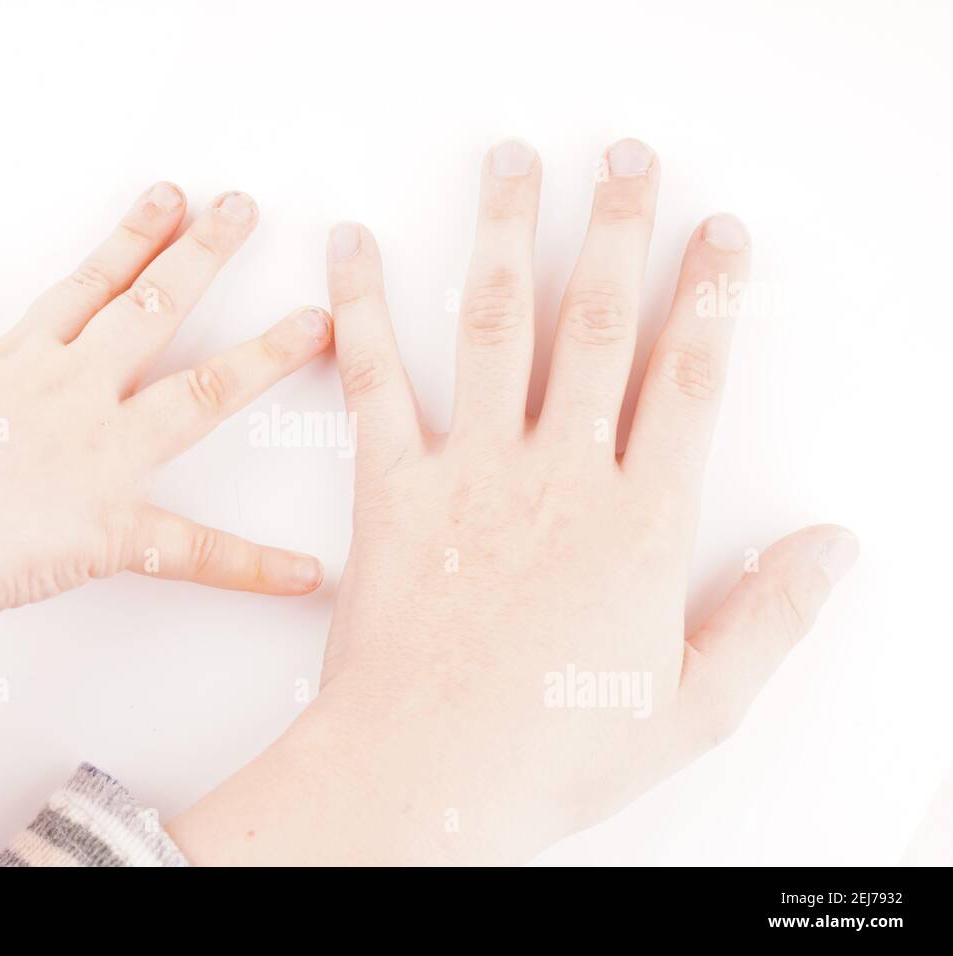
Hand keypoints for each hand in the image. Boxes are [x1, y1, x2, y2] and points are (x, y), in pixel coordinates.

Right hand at [0, 183, 329, 630]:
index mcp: (24, 358)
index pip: (93, 281)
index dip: (136, 234)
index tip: (173, 195)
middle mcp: (74, 391)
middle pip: (154, 309)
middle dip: (204, 255)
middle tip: (249, 211)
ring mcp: (100, 455)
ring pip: (199, 394)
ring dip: (263, 358)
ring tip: (318, 326)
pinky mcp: (111, 528)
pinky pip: (195, 552)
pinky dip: (252, 566)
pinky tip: (307, 572)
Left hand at [169, 139, 857, 864]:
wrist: (427, 773)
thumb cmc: (551, 750)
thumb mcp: (694, 705)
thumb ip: (770, 619)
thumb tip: (831, 551)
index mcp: (638, 522)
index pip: (691, 379)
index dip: (711, 297)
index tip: (718, 235)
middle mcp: (559, 475)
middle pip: (604, 326)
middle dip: (621, 232)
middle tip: (629, 161)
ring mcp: (473, 472)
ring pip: (500, 328)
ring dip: (510, 236)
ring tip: (516, 166)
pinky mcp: (393, 488)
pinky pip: (377, 380)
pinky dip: (364, 309)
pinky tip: (357, 250)